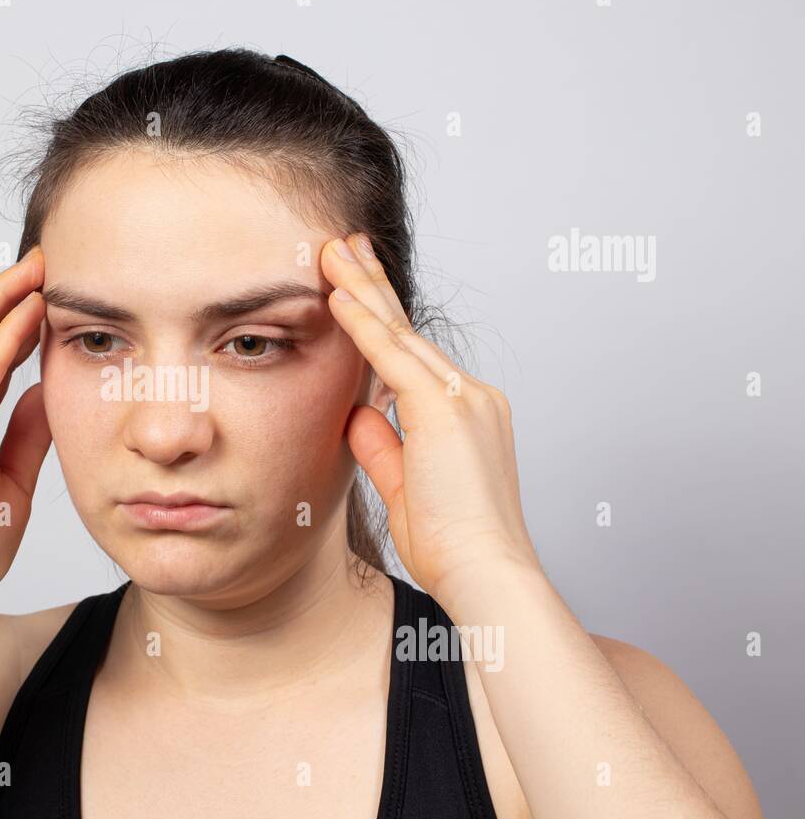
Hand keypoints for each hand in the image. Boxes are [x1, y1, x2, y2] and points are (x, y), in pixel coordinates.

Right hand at [0, 246, 52, 619]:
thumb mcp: (12, 481)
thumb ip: (24, 436)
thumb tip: (41, 397)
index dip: (13, 322)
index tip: (45, 298)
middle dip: (4, 293)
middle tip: (42, 263)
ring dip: (2, 299)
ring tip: (37, 270)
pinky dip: (4, 339)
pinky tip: (31, 314)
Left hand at [321, 233, 542, 611]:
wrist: (485, 573)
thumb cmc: (453, 546)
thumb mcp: (405, 487)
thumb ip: (383, 445)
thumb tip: (357, 413)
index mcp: (468, 415)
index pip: (413, 356)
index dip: (381, 319)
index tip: (356, 288)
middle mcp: (472, 396)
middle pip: (409, 330)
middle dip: (373, 285)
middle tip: (346, 245)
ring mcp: (464, 398)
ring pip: (400, 332)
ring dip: (362, 289)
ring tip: (332, 251)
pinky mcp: (445, 409)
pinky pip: (393, 356)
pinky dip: (363, 324)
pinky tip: (338, 296)